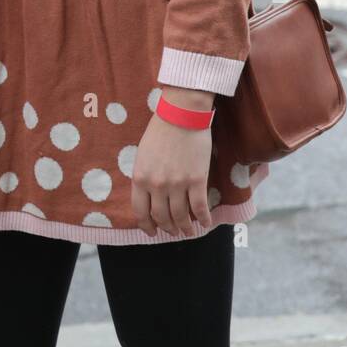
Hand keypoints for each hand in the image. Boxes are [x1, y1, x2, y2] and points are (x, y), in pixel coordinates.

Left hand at [130, 112, 213, 237]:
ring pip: (181, 217)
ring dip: (185, 228)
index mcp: (140, 177)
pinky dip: (203, 219)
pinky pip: (200, 208)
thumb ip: (144, 176)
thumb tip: (148, 196)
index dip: (147, 226)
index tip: (152, 232)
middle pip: (162, 217)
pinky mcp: (197, 180)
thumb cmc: (160, 130)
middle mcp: (157, 185)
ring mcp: (177, 184)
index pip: (140, 211)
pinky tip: (206, 224)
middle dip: (167, 228)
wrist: (181, 114)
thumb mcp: (143, 155)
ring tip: (189, 232)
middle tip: (173, 232)